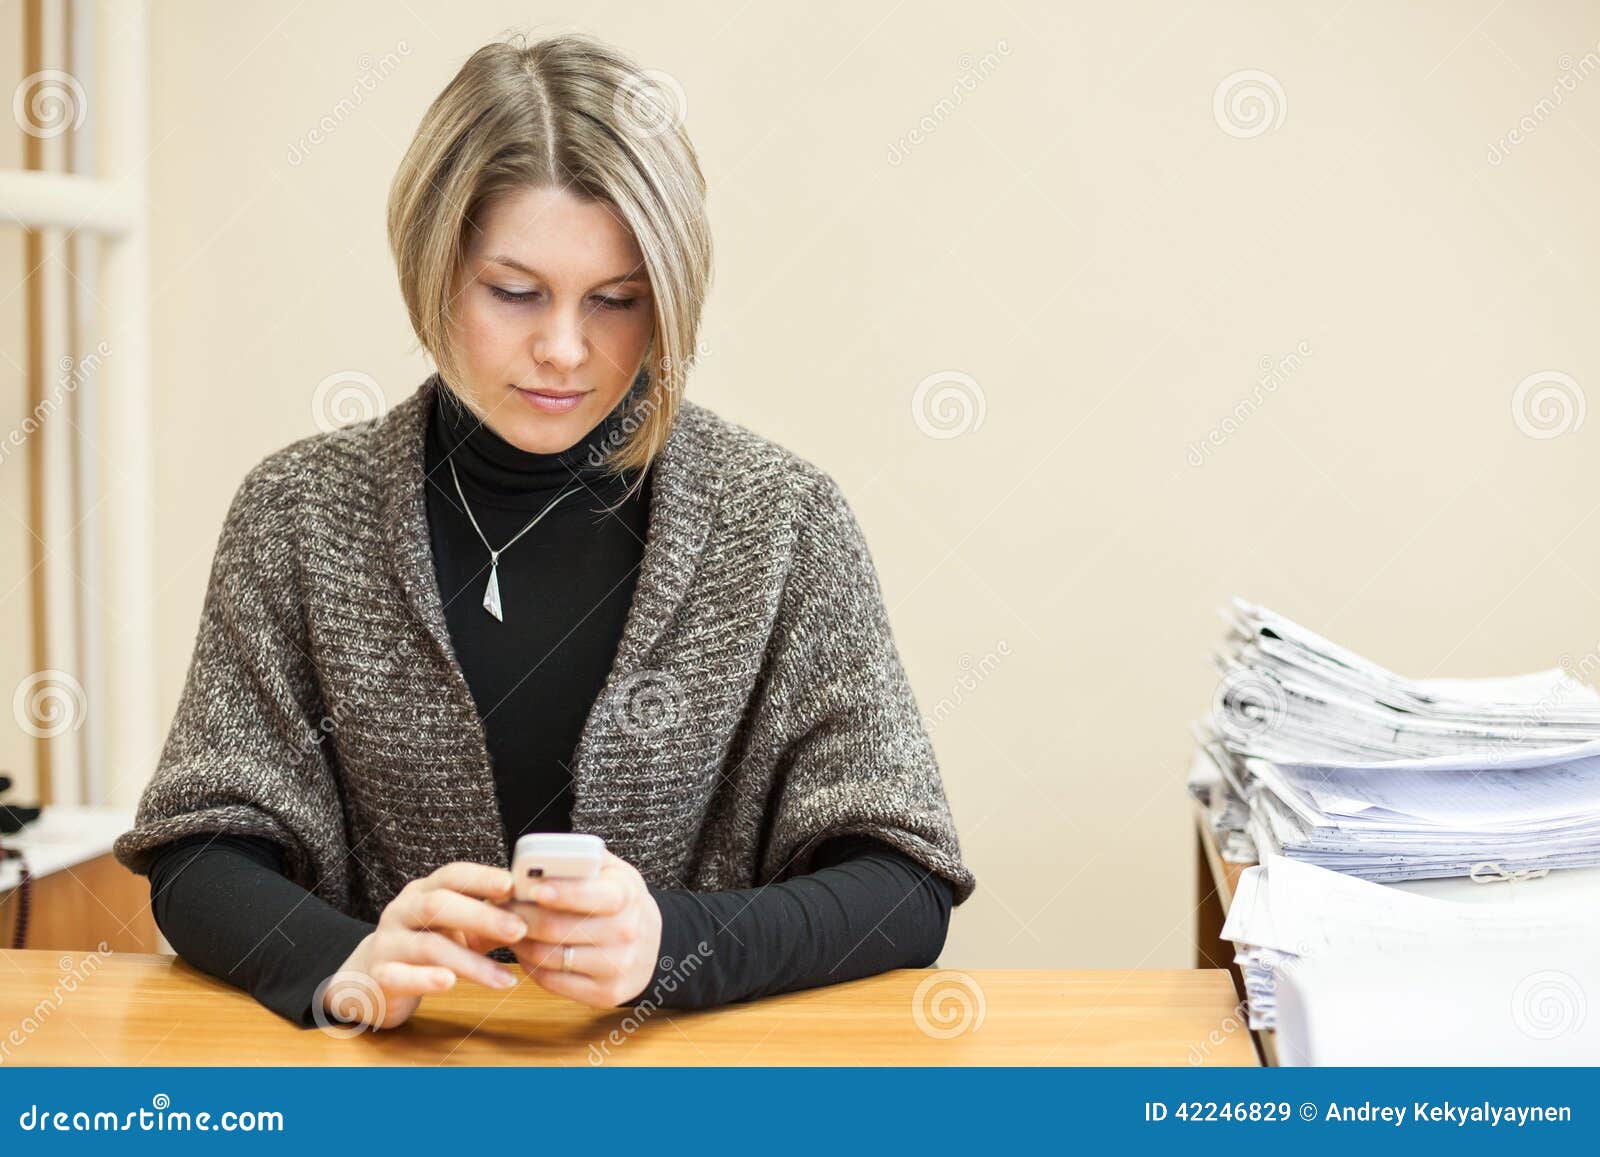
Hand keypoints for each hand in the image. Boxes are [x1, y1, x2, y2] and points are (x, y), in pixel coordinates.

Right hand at [320, 862, 528, 1029]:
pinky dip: (425, 980)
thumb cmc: (428, 945)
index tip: (512, 885)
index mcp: (424, 891)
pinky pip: (399, 976)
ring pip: (427, 946)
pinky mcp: (378, 977)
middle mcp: (402, 911)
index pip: (452, 875)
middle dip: (482, 916)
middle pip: (439, 905)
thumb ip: (488, 919)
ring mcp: (387, 943)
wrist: (370, 978)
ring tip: (504, 979)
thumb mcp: (457, 928)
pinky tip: (449, 984)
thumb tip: (536, 912)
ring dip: (470, 962)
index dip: (481, 877)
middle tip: (519, 930)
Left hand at [500, 851, 662, 1007]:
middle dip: (521, 918)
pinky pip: (552, 982)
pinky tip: (527, 951)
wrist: (653, 944)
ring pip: (549, 957)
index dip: (560, 893)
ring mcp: (617, 966)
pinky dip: (531, 966)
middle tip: (501, 909)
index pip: (591, 895)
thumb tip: (530, 866)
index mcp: (626, 895)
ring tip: (510, 929)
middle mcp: (625, 932)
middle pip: (558, 928)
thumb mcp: (609, 872)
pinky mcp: (605, 993)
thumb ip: (576, 861)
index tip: (533, 889)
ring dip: (520, 943)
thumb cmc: (620, 902)